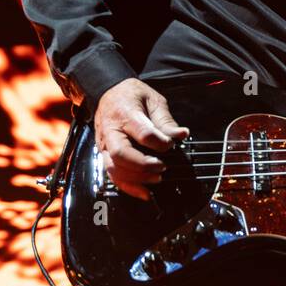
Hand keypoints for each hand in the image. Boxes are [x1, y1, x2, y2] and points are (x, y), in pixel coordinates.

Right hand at [93, 78, 188, 199]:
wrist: (109, 92)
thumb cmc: (131, 95)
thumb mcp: (153, 100)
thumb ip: (166, 120)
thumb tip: (181, 135)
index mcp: (125, 113)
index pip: (143, 133)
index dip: (160, 143)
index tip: (171, 145)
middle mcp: (111, 131)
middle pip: (122, 154)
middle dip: (144, 164)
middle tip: (162, 166)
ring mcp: (104, 144)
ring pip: (114, 168)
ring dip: (136, 178)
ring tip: (157, 178)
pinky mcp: (104, 154)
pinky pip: (112, 175)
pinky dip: (128, 187)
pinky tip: (144, 193)